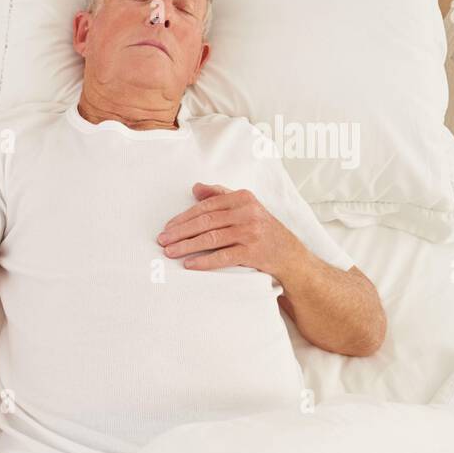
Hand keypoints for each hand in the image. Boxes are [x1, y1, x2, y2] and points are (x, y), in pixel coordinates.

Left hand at [157, 182, 306, 279]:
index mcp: (243, 198)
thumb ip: (221, 195)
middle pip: (205, 222)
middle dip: (180, 232)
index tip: (167, 227)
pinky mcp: (253, 252)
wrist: (290, 255)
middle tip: (162, 240)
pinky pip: (223, 256)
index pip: (206, 207)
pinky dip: (204, 261)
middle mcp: (248, 212)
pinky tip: (189, 264)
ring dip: (187, 246)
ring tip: (170, 252)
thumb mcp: (246, 207)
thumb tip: (196, 188)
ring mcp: (251, 232)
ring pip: (211, 238)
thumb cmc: (262, 229)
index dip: (183, 217)